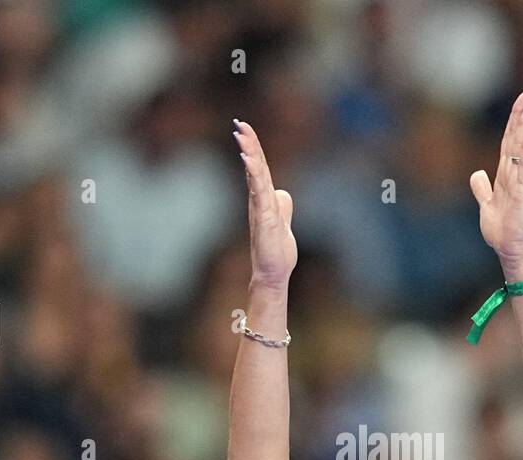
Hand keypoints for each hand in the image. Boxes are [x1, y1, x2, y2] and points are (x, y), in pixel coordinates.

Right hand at [234, 119, 296, 289]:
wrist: (273, 273)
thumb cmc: (276, 251)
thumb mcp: (283, 221)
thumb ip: (282, 205)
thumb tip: (282, 192)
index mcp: (263, 199)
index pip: (259, 169)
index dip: (253, 149)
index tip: (245, 129)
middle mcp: (259, 200)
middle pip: (254, 167)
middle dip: (248, 144)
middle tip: (239, 124)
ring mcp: (260, 208)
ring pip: (255, 176)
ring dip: (249, 154)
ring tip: (242, 135)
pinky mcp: (264, 218)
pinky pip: (259, 192)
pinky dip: (254, 175)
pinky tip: (249, 161)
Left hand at [469, 89, 522, 273]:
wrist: (509, 249)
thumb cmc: (501, 230)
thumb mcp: (485, 204)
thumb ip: (482, 188)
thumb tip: (476, 174)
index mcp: (505, 174)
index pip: (508, 141)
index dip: (513, 121)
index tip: (520, 101)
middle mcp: (514, 174)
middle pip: (516, 139)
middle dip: (521, 116)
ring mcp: (520, 182)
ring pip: (522, 149)